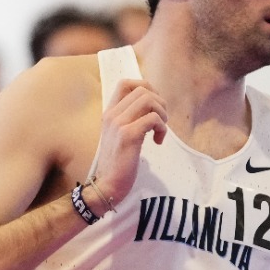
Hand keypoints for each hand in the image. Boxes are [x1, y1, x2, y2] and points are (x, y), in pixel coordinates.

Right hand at [84, 79, 167, 212]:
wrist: (107, 186)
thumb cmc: (117, 164)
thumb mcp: (121, 136)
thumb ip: (130, 120)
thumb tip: (153, 108)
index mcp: (109, 113)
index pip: (125, 83)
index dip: (145, 87)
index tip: (153, 106)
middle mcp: (112, 115)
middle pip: (142, 90)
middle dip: (160, 102)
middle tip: (161, 121)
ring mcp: (118, 124)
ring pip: (149, 100)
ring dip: (162, 113)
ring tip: (160, 130)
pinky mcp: (127, 136)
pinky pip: (153, 119)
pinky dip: (161, 128)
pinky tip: (157, 142)